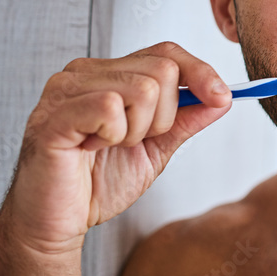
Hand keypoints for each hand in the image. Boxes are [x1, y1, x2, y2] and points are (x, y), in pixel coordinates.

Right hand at [0, 41, 231, 254]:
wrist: (56, 223)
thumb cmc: (96, 184)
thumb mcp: (156, 148)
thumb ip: (186, 120)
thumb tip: (223, 97)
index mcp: (108, 74)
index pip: (166, 52)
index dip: (200, 72)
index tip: (223, 97)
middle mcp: (84, 72)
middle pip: (162, 69)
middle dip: (164, 116)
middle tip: (133, 141)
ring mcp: (65, 90)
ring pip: (142, 88)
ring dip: (138, 130)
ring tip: (109, 146)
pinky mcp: (53, 115)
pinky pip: (110, 108)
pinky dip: (114, 135)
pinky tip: (92, 148)